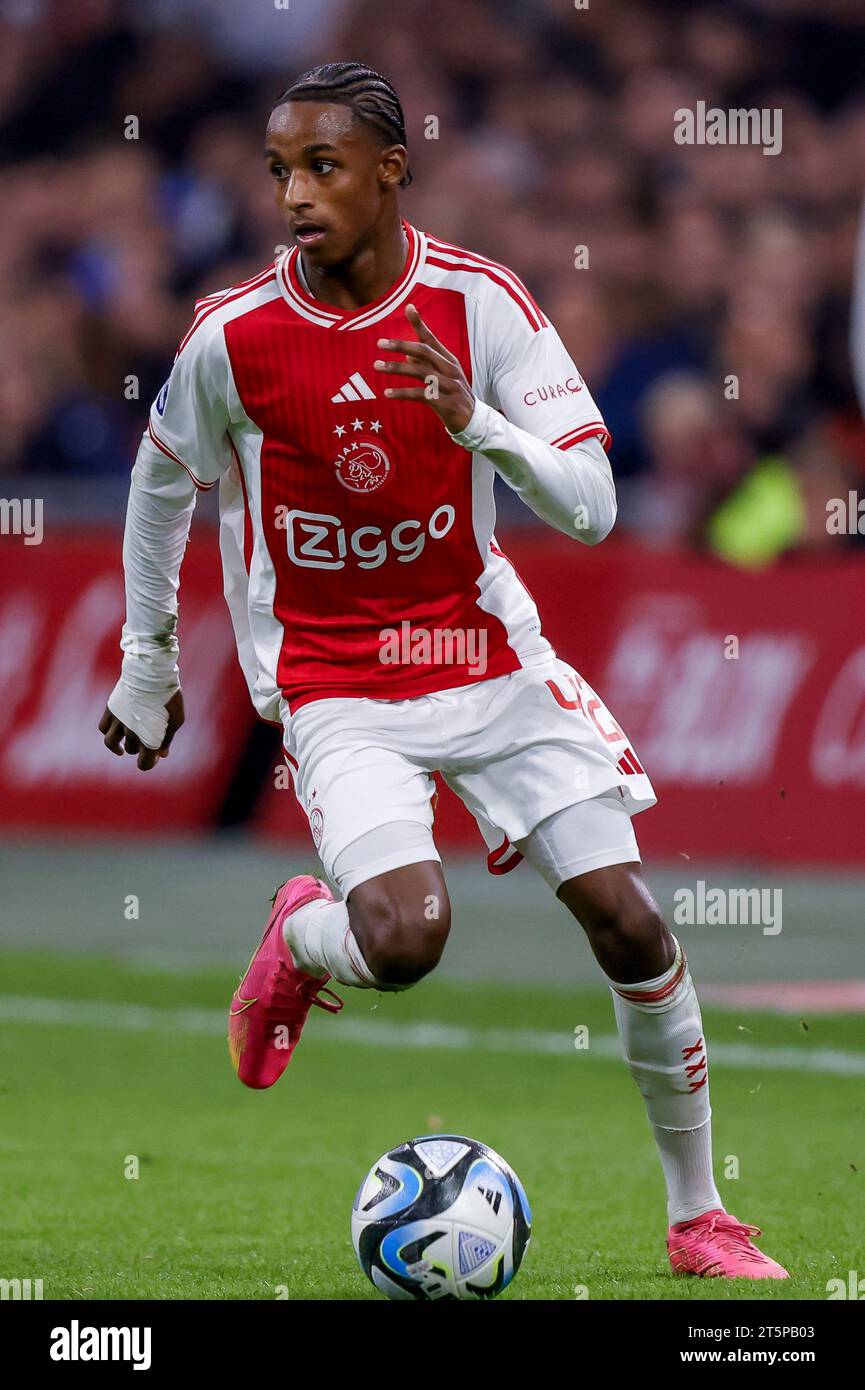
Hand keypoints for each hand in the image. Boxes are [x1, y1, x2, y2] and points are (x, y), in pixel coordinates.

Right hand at [98, 688, 184, 771]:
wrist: (151, 674)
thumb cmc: (169, 697)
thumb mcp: (177, 719)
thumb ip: (167, 739)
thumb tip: (161, 754)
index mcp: (148, 737)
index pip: (144, 763)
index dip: (149, 763)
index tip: (154, 756)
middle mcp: (131, 732)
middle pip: (132, 749)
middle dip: (140, 748)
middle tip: (147, 740)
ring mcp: (119, 721)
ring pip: (112, 743)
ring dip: (119, 747)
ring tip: (123, 748)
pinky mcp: (111, 709)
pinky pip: (103, 727)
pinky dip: (107, 733)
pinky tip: (115, 734)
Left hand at [373, 303, 474, 433]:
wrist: (473, 421)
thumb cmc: (453, 396)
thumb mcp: (441, 377)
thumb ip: (426, 364)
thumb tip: (407, 354)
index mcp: (448, 360)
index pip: (431, 339)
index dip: (420, 324)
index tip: (409, 308)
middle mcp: (450, 369)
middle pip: (424, 352)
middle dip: (401, 346)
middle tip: (380, 344)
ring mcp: (450, 386)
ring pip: (420, 372)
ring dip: (396, 369)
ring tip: (377, 367)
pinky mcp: (446, 403)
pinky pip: (421, 395)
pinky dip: (403, 393)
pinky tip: (387, 393)